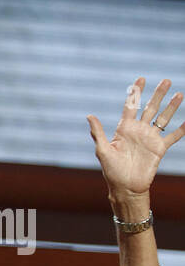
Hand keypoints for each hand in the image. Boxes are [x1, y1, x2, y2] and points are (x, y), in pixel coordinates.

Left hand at [88, 77, 184, 198]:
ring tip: (179, 94)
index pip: (131, 106)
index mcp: (124, 129)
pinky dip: (182, 129)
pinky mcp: (159, 148)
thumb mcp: (102, 150)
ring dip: (172, 107)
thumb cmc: (111, 170)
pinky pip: (173, 136)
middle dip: (158, 94)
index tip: (141, 78)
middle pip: (150, 108)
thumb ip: (97, 132)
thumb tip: (89, 115)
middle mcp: (138, 131)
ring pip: (163, 118)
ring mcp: (150, 138)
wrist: (125, 187)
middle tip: (166, 80)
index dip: (136, 92)